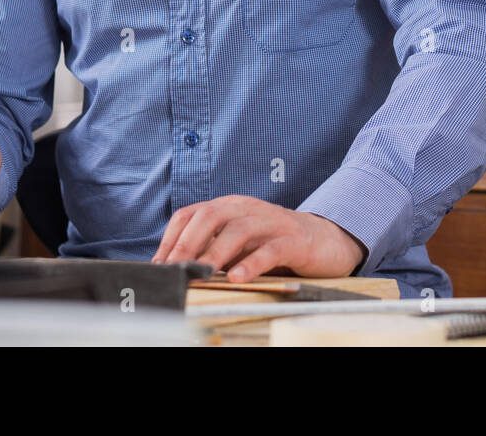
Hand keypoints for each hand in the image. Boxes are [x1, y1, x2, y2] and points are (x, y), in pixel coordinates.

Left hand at [151, 195, 365, 281]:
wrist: (326, 239)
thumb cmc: (275, 242)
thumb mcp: (239, 240)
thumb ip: (212, 247)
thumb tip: (175, 266)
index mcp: (230, 207)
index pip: (191, 214)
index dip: (172, 238)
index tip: (160, 264)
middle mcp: (248, 209)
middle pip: (210, 216)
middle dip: (188, 243)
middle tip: (176, 268)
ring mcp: (272, 223)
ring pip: (238, 231)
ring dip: (215, 253)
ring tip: (202, 273)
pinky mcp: (293, 240)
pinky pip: (270, 250)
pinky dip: (251, 263)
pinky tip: (238, 277)